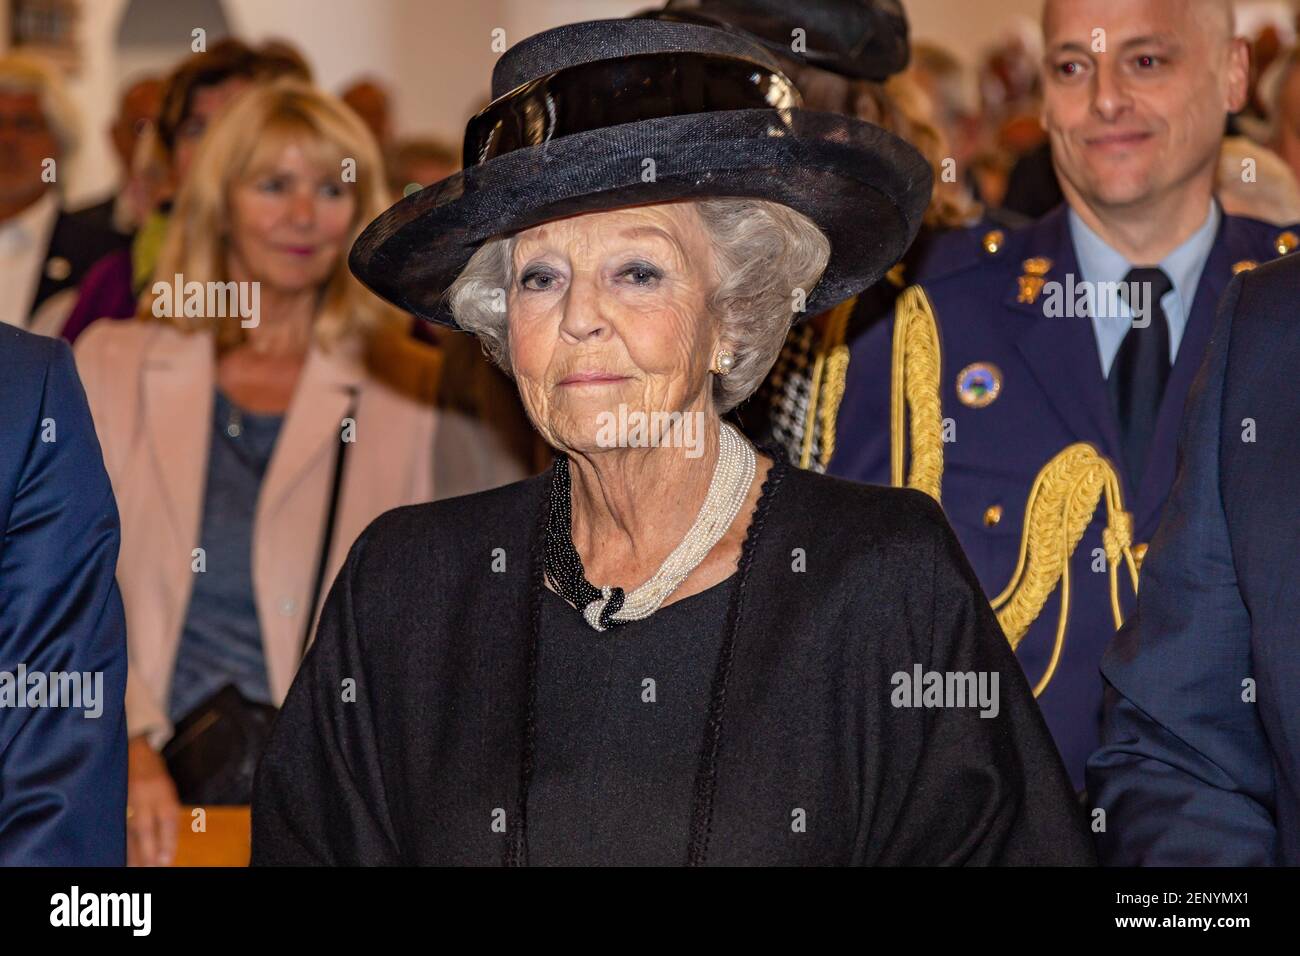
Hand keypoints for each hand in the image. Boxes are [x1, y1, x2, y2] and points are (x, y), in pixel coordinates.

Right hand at [126, 735, 178, 865]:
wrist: (131, 744)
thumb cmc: (152, 769)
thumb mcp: (166, 786)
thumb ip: (166, 810)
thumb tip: (166, 843)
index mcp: (163, 790)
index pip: (168, 819)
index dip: (167, 841)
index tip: (166, 861)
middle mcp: (145, 793)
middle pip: (145, 827)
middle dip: (148, 851)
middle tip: (151, 868)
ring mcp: (125, 794)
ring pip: (127, 828)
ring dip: (130, 850)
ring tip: (135, 868)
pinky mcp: (111, 795)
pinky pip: (114, 822)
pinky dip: (117, 839)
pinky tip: (117, 853)